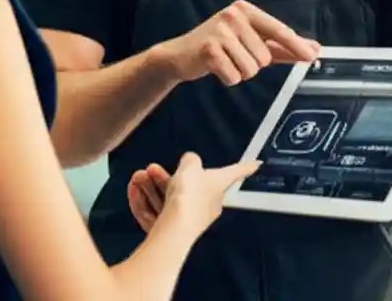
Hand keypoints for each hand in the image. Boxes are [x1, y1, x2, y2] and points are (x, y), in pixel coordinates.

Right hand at [128, 153, 257, 235]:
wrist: (175, 228)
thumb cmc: (189, 195)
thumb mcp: (190, 166)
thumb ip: (190, 160)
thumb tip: (190, 161)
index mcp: (218, 186)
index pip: (236, 172)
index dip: (246, 167)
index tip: (258, 163)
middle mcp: (207, 203)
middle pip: (188, 186)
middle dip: (165, 176)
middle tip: (150, 168)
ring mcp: (189, 219)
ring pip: (169, 199)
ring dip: (151, 187)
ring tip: (137, 177)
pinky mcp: (173, 231)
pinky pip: (158, 213)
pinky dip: (145, 201)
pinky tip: (133, 191)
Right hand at [151, 0, 319, 85]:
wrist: (181, 55)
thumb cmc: (221, 47)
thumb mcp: (252, 43)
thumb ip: (283, 47)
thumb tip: (312, 49)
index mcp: (247, 11)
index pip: (278, 30)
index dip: (296, 45)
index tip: (311, 56)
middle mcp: (234, 16)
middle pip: (264, 56)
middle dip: (253, 64)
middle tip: (234, 56)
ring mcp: (220, 31)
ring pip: (251, 68)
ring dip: (240, 72)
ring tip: (226, 61)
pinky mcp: (209, 49)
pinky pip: (234, 76)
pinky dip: (228, 78)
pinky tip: (216, 68)